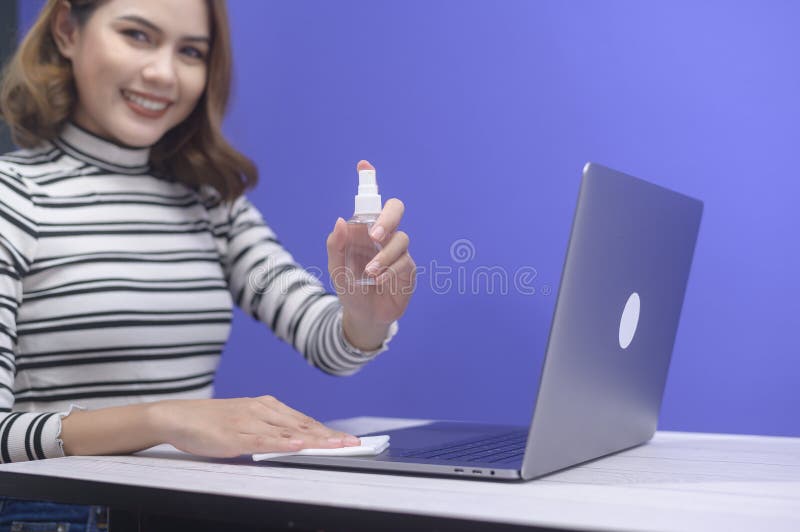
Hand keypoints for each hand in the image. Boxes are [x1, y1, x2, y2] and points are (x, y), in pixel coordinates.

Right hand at [153, 396, 360, 457]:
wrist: (177, 416)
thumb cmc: (211, 422)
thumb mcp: (245, 422)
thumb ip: (268, 429)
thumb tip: (294, 439)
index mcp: (266, 406)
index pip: (304, 420)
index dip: (328, 430)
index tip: (348, 438)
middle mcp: (262, 410)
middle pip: (304, 424)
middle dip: (330, 435)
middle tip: (354, 443)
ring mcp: (250, 422)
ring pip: (290, 431)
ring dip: (316, 439)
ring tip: (337, 446)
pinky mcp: (236, 436)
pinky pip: (264, 440)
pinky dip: (284, 442)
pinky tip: (299, 445)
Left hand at [327, 165, 416, 348]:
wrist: (363, 316)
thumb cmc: (349, 288)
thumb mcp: (335, 268)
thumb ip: (335, 245)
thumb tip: (341, 220)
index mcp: (364, 230)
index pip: (370, 201)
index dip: (369, 179)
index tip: (364, 165)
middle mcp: (383, 236)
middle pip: (396, 210)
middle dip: (388, 217)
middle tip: (375, 234)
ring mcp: (397, 251)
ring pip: (400, 240)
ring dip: (384, 256)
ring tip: (369, 274)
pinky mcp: (408, 269)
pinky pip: (405, 262)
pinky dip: (391, 271)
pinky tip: (380, 282)